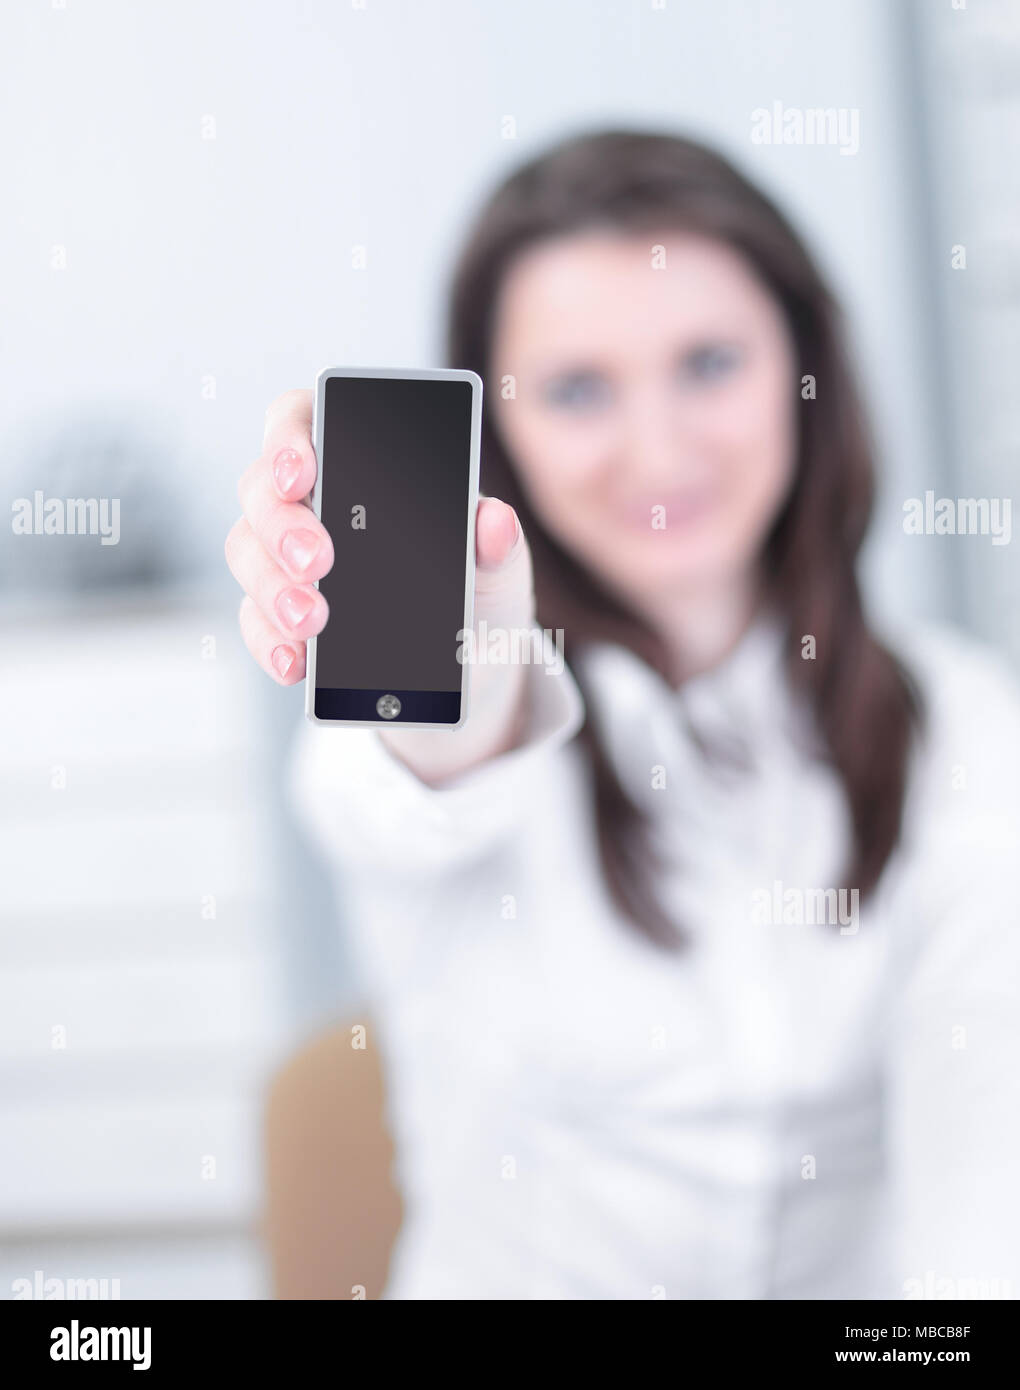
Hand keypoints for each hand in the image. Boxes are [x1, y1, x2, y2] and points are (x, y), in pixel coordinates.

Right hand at [226, 388, 534, 781]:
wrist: (470, 662)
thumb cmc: (477, 586)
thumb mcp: (497, 565)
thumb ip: (496, 542)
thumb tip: (494, 521)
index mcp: (356, 461)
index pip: (299, 420)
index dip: (288, 436)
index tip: (303, 472)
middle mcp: (308, 503)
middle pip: (262, 490)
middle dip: (282, 525)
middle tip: (317, 561)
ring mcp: (285, 560)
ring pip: (248, 554)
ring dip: (272, 588)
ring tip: (312, 621)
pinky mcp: (280, 618)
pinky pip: (256, 624)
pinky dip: (270, 643)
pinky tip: (295, 663)